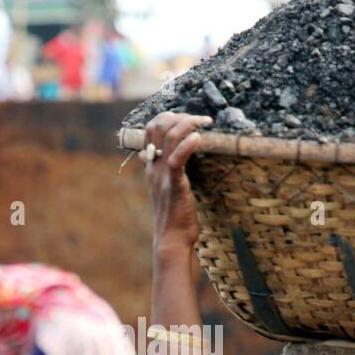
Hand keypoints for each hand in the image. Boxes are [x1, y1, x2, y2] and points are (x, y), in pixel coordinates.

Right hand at [144, 111, 212, 254]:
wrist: (172, 238)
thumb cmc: (174, 215)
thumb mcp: (167, 188)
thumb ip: (166, 171)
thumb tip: (167, 160)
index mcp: (151, 165)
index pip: (150, 129)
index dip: (167, 116)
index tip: (187, 117)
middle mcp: (154, 166)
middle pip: (157, 127)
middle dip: (179, 116)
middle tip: (200, 119)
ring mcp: (162, 175)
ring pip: (169, 137)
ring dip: (188, 124)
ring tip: (204, 123)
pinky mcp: (174, 185)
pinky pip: (176, 159)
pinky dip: (187, 145)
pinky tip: (198, 138)